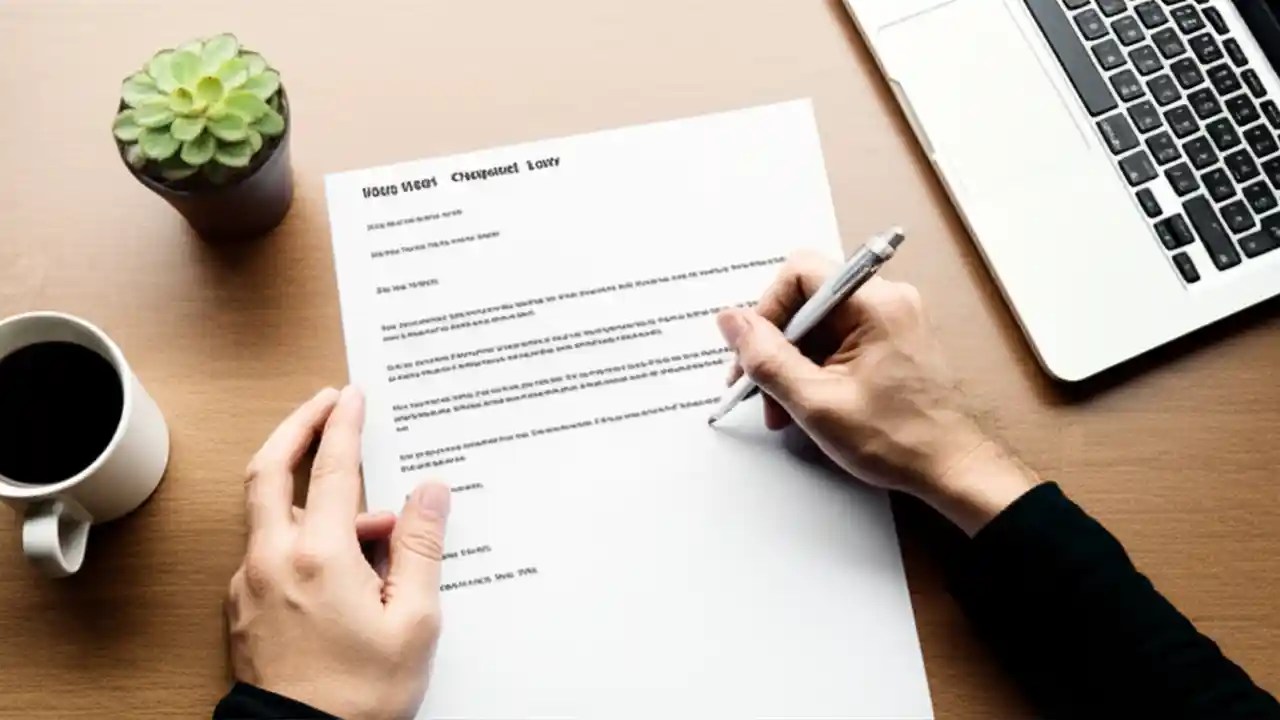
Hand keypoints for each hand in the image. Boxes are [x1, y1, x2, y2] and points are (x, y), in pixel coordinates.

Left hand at [226, 386, 451, 719]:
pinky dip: (301, 536)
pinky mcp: (243, 607)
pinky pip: (271, 551)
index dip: (343, 425)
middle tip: (322, 403)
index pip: (330, 469)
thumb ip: (421, 548)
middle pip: (269, 470)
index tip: (352, 396)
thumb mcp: (413, 620)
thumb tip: (431, 493)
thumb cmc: (360, 695)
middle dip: (296, 428)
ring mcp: (251, 583)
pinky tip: (340, 560)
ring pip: (271, 514)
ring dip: (310, 496)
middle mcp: (273, 560)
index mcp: (318, 556)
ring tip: (373, 527)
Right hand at [717, 251, 1036, 534]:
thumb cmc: (901, 440)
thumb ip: (767, 359)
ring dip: (792, 364)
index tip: (753, 349)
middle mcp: (887, 301)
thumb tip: (731, 322)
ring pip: (817, 325)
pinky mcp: (889, 340)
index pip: (800, 273)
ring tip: (783, 407)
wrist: (951, 468)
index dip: (767, 310)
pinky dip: (814, 369)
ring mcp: (890, 320)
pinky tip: (807, 402)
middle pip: (806, 300)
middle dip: (776, 347)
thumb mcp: (816, 402)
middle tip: (758, 387)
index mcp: (876, 304)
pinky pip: (836, 341)